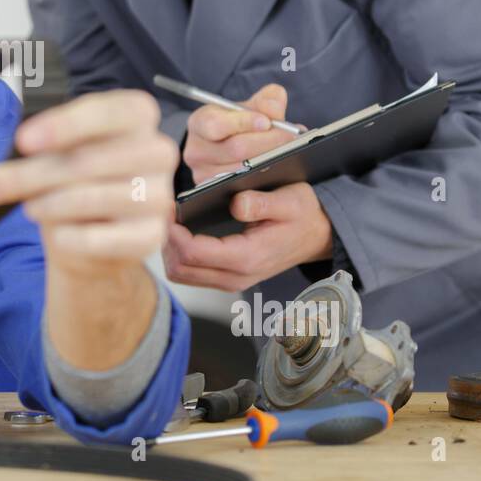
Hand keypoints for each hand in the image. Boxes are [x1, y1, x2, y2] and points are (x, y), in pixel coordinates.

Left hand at [0, 89, 178, 272]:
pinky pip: (106, 238)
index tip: (23, 141)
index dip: (66, 125)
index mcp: (137, 115)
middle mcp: (158, 151)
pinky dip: (73, 237)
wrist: (90, 239)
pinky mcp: (153, 236)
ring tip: (30, 208)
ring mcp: (160, 195)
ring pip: (99, 197)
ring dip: (52, 204)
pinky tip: (58, 235)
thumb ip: (35, 153)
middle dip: (37, 174)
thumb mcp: (54, 154)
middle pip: (95, 159)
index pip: (111, 111)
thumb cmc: (74, 181)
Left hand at [163, 182, 333, 291]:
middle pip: (180, 268)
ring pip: (181, 274)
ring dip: (169, 249)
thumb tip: (235, 204)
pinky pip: (190, 273)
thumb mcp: (291, 200)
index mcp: (247, 257)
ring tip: (170, 220)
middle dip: (165, 240)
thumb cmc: (303, 214)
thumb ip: (262, 203)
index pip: (193, 252)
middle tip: (162, 212)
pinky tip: (181, 231)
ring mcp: (230, 280)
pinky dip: (179, 254)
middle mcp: (236, 276)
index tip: (166, 208)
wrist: (317, 235)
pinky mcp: (227, 277)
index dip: (172, 232)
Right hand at [183, 83, 300, 182]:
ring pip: (241, 169)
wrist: (233, 148)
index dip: (243, 122)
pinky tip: (277, 167)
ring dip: (269, 159)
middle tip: (290, 137)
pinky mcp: (214, 191)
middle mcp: (195, 150)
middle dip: (267, 141)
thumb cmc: (242, 126)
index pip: (215, 124)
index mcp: (200, 123)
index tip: (266, 122)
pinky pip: (243, 187)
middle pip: (234, 149)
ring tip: (288, 151)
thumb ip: (266, 101)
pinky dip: (263, 176)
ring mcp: (203, 174)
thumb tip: (275, 105)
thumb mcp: (251, 108)